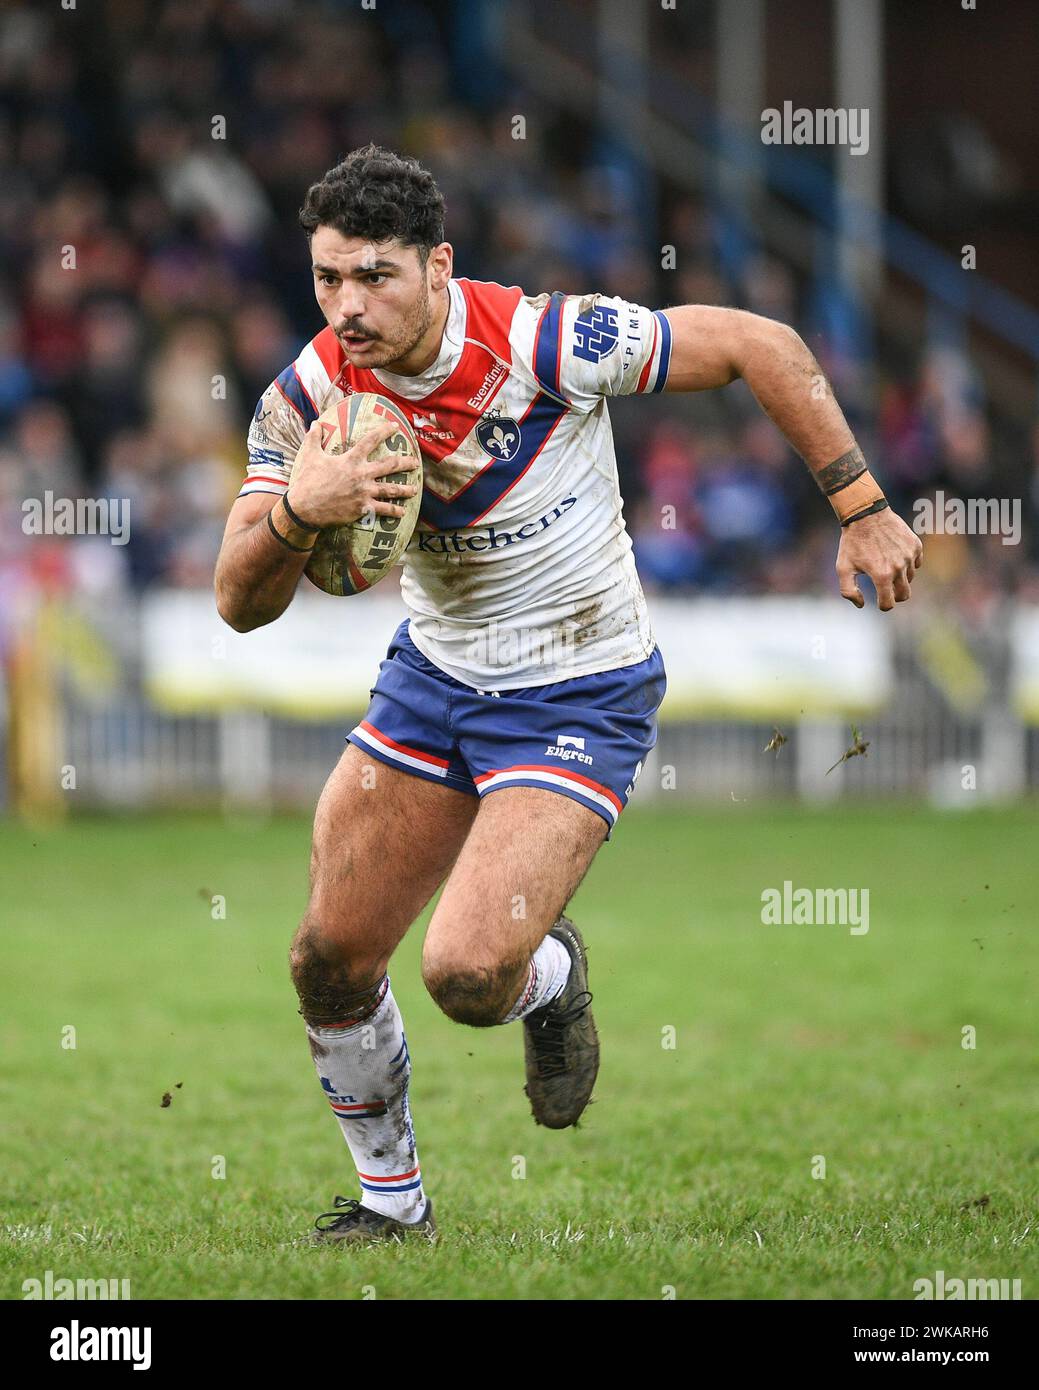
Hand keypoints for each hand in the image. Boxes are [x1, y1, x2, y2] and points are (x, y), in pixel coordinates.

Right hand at [286, 419, 418, 527]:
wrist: (305, 508)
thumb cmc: (306, 481)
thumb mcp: (309, 455)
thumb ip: (314, 437)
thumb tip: (315, 422)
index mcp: (350, 460)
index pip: (371, 441)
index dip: (384, 431)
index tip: (395, 427)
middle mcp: (361, 474)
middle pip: (390, 465)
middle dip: (405, 462)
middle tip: (416, 462)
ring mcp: (364, 492)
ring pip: (391, 489)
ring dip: (405, 489)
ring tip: (415, 489)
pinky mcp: (363, 508)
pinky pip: (383, 510)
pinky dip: (394, 511)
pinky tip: (403, 513)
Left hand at [836, 507, 922, 610]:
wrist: (865, 515)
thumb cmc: (852, 543)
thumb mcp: (843, 568)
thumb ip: (848, 591)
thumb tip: (861, 605)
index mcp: (881, 575)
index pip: (888, 603)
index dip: (883, 605)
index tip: (879, 601)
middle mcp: (899, 567)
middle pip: (904, 594)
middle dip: (895, 596)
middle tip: (886, 589)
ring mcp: (909, 556)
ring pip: (910, 578)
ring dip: (900, 577)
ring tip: (886, 566)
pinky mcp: (915, 545)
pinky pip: (917, 563)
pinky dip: (908, 564)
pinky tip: (895, 556)